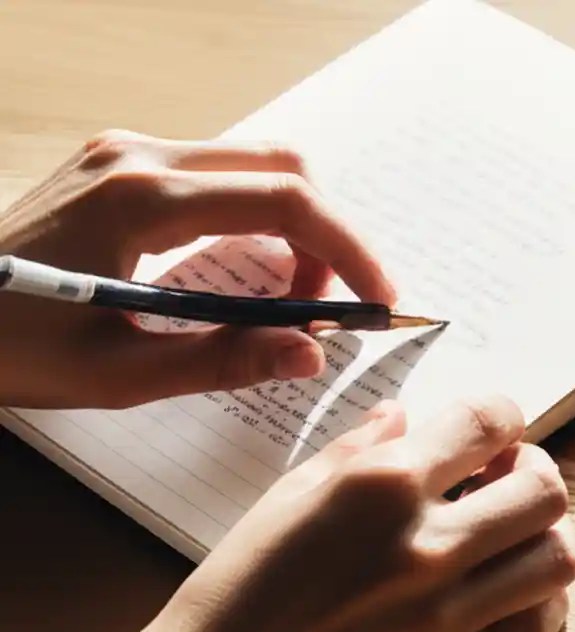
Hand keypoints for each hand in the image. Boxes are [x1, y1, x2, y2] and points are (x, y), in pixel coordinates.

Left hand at [0, 129, 395, 408]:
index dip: (348, 249)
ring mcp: (128, 153)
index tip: (377, 300)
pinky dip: (254, 216)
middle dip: (328, 235)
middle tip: (330, 304)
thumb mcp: (120, 374)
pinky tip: (245, 270)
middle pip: (282, 167)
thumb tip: (313, 354)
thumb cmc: (9, 347)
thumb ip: (225, 359)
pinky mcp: (121, 163)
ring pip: (255, 165)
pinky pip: (218, 173)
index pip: (284, 201)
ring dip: (293, 225)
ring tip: (290, 297)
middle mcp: (140, 158)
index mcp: (142, 201)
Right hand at [54, 395, 574, 631]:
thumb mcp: (287, 497)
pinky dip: (537, 602)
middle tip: (508, 480)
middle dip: (535, 472)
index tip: (493, 430)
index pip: (489, 421)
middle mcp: (425, 547)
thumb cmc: (236, 592)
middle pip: (544, 490)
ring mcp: (444, 617)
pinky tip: (510, 592)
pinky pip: (535, 630)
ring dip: (545, 535)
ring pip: (557, 558)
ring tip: (513, 536)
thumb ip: (358, 449)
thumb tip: (403, 414)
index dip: (503, 416)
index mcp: (382, 487)